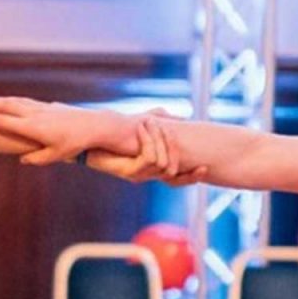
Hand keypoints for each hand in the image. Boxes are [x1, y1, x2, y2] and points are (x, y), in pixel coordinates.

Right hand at [0, 90, 137, 165]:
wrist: (95, 126)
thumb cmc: (75, 144)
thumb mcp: (55, 155)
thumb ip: (37, 158)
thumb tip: (22, 160)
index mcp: (32, 127)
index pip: (4, 122)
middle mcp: (34, 114)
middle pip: (6, 106)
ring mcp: (41, 108)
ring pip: (15, 101)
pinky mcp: (48, 106)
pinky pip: (26, 102)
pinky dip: (13, 100)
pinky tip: (8, 101)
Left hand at [87, 116, 207, 185]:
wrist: (92, 138)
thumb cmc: (116, 131)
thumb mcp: (144, 123)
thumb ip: (162, 120)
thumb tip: (181, 118)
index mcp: (153, 168)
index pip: (180, 180)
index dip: (193, 177)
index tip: (205, 167)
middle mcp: (147, 175)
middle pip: (173, 170)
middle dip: (173, 147)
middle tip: (168, 127)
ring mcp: (138, 176)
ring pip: (162, 163)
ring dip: (159, 140)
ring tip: (151, 122)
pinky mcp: (129, 173)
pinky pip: (148, 158)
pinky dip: (148, 141)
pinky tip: (141, 127)